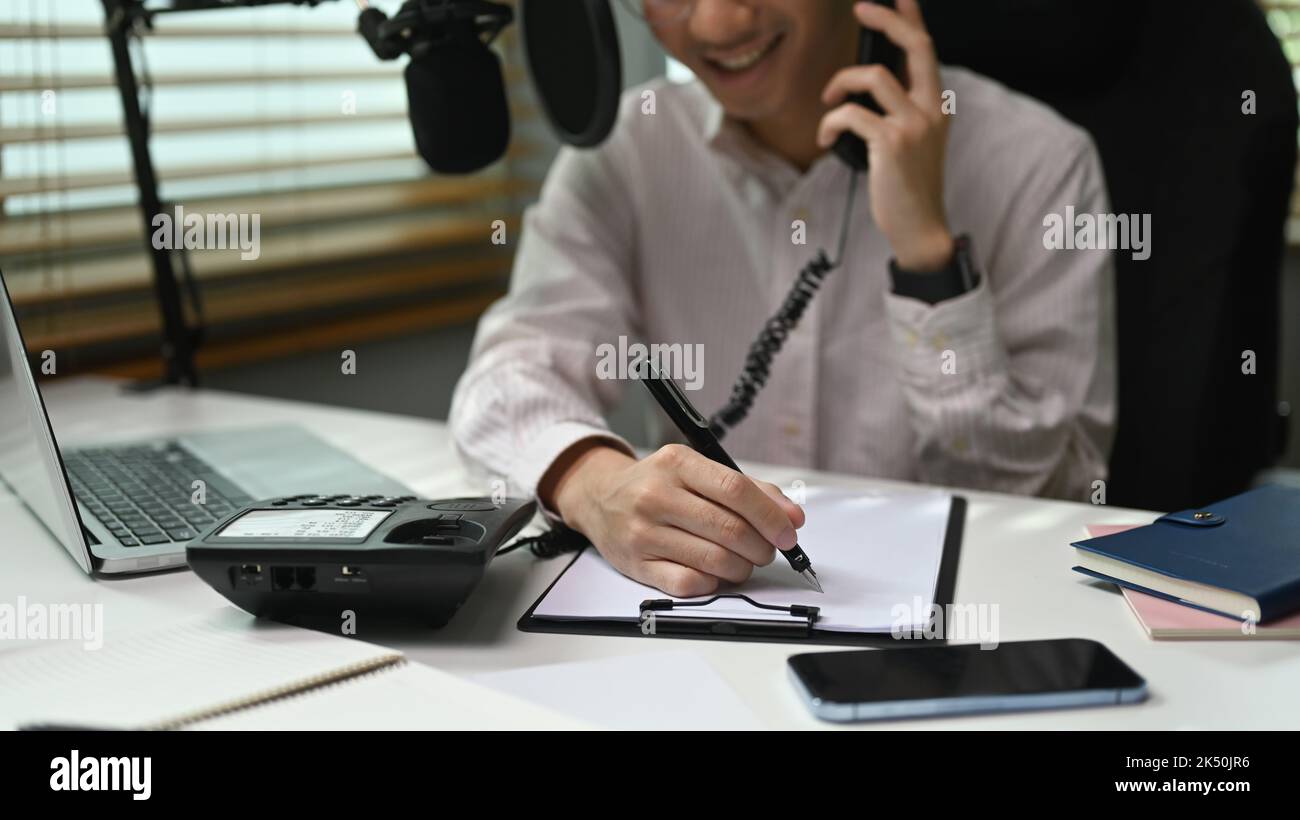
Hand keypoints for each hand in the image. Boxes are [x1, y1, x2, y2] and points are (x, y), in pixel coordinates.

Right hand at [546, 443, 805, 597]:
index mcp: (676, 463)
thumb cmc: (656, 485)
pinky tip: (714, 573)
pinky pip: (690, 583)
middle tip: (767, 550)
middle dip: (761, 547)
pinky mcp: (637, 564)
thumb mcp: (695, 470)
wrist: (599, 498)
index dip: (770, 516)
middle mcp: (656, 496)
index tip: (789, 532)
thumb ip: (747, 489)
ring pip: (715, 560)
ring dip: (742, 568)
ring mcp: (644, 532)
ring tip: (742, 562)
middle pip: (730, 529)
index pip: (736, 490)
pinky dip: (713, 583)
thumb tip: (792, 516)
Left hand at [816, 0, 953, 270]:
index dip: (911, 19)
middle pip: (913, 47)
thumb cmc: (908, 188)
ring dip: (840, 84)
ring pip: (872, 78)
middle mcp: (931, 110)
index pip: (927, 51)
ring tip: (828, 101)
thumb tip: (867, 90)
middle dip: (885, 20)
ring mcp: (913, 125)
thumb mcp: (912, 144)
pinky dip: (830, 123)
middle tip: (860, 8)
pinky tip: (825, 138)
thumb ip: (901, 113)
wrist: (919, 227)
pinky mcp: (891, 143)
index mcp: (937, 107)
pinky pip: (850, 114)